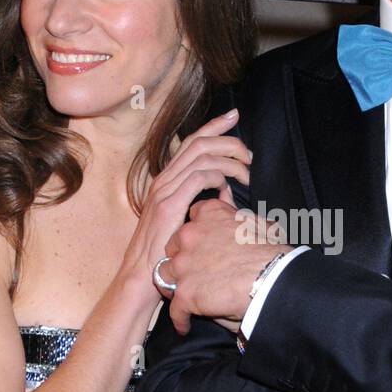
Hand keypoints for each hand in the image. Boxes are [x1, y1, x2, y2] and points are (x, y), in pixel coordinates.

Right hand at [120, 108, 250, 294]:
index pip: (191, 142)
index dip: (214, 126)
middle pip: (198, 143)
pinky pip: (199, 177)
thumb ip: (204, 200)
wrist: (141, 276)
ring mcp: (164, 190)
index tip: (234, 116)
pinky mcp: (169, 204)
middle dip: (229, 142)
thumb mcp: (186, 220)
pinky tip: (229, 187)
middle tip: (249, 155)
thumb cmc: (165, 252)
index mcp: (167, 180)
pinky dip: (218, 176)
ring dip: (229, 161)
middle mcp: (164, 179)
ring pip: (201, 156)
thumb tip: (227, 191)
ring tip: (247, 173)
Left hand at [159, 199, 291, 334]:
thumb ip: (239, 219)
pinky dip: (180, 318)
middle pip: (173, 247)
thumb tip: (244, 221)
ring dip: (175, 286)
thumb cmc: (272, 251)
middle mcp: (189, 234)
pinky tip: (186, 324)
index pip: (191, 218)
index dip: (196, 234)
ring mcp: (184, 264)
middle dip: (181, 259)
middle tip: (192, 272)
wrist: (273, 277)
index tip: (201, 244)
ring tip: (183, 299)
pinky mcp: (185, 293)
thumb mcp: (257, 223)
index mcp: (208, 213)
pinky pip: (175, 308)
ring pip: (166, 275)